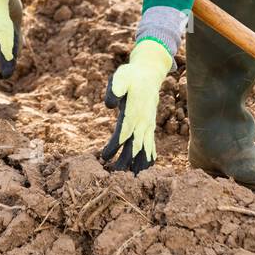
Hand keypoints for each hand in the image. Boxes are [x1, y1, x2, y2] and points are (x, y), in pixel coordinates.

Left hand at [100, 38, 172, 174]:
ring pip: (144, 149)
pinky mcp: (150, 126)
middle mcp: (143, 122)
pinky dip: (149, 158)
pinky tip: (146, 169)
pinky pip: (151, 145)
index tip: (104, 157)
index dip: (114, 146)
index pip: (123, 133)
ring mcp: (148, 125)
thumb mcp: (121, 77)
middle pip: (134, 146)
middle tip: (113, 176)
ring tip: (132, 180)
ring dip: (138, 164)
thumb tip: (109, 105)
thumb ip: (115, 89)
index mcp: (134, 112)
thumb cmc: (131, 76)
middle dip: (125, 162)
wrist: (149, 74)